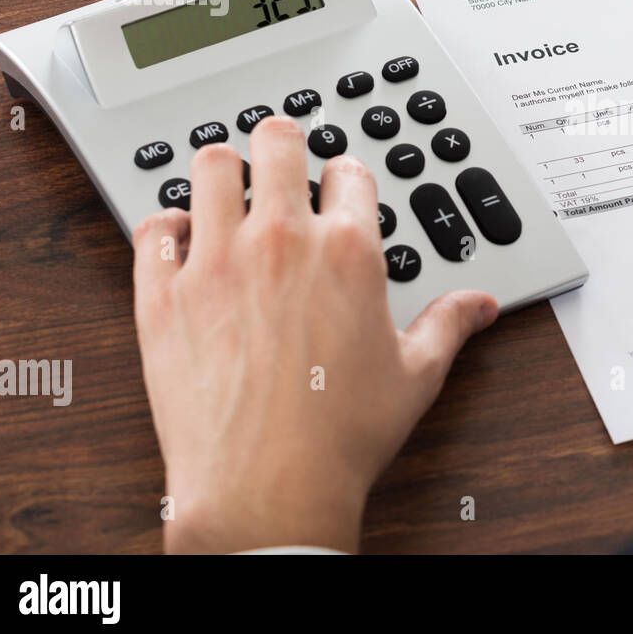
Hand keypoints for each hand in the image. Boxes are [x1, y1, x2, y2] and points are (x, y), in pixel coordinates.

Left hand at [131, 115, 497, 553]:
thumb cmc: (338, 437)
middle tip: (280, 155)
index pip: (347, 170)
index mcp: (347, 251)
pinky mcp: (161, 295)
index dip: (345, 173)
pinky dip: (165, 227)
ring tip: (227, 185)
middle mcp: (280, 242)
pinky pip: (152, 229)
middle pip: (276, 142)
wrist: (266, 490)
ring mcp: (215, 263)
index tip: (340, 186)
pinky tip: (180, 241)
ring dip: (221, 170)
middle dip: (282, 143)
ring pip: (209, 167)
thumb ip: (448, 326)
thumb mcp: (414, 377)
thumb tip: (480, 305)